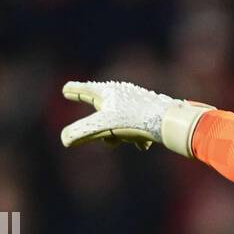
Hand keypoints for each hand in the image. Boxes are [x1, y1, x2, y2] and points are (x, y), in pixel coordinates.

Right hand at [60, 80, 211, 153]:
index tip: (66, 90)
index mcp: (106, 93)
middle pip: (102, 107)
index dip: (74, 92)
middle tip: (103, 135)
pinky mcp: (150, 112)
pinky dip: (137, 137)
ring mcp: (136, 101)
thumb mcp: (103, 128)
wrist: (169, 122)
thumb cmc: (134, 121)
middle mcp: (121, 93)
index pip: (84, 91)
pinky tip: (143, 144)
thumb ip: (81, 133)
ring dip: (119, 133)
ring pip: (120, 118)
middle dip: (100, 125)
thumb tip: (65, 139)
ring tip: (126, 140)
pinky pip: (137, 125)